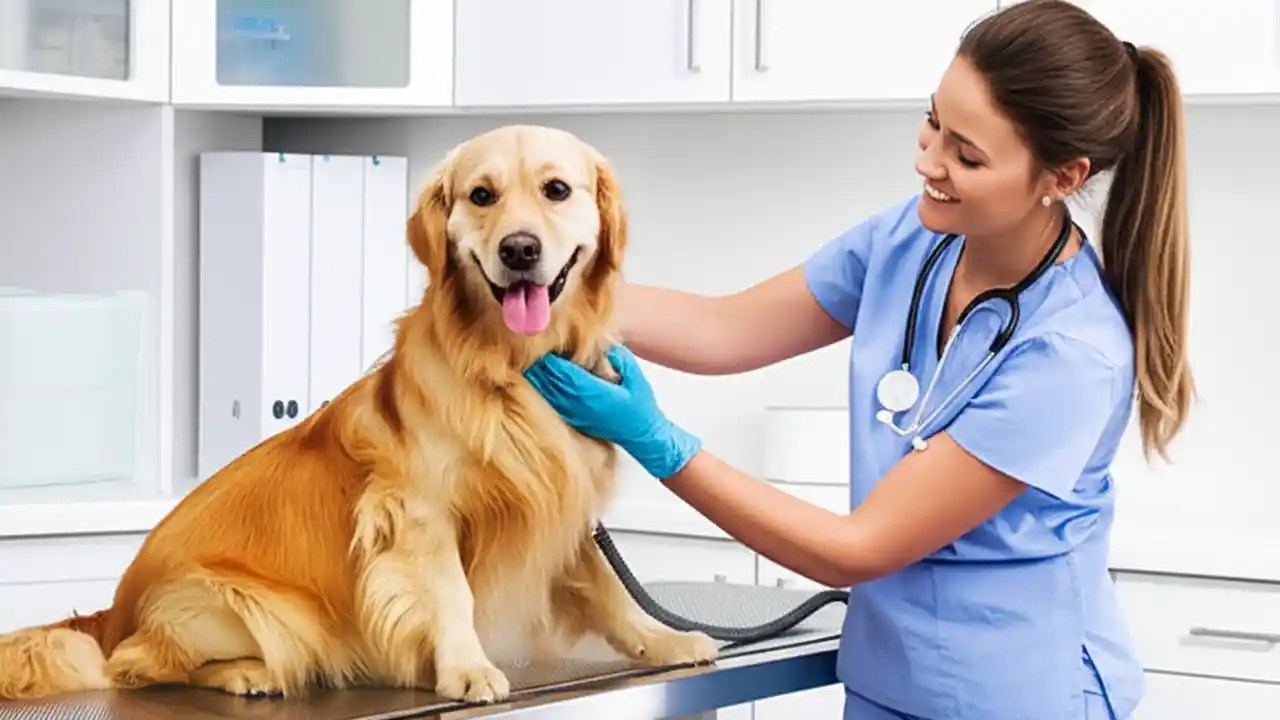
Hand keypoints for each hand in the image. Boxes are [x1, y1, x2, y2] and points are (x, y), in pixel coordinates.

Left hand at [523, 346, 701, 479]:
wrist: (643, 434)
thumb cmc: (641, 404)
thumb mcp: (632, 373)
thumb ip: (613, 355)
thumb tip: (595, 342)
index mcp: (592, 392)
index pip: (562, 371)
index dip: (549, 356)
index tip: (541, 339)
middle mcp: (578, 404)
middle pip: (548, 381)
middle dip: (538, 363)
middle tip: (528, 344)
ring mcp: (573, 413)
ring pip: (546, 391)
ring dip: (537, 375)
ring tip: (530, 358)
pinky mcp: (572, 418)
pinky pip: (551, 400)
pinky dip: (543, 387)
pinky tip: (538, 376)